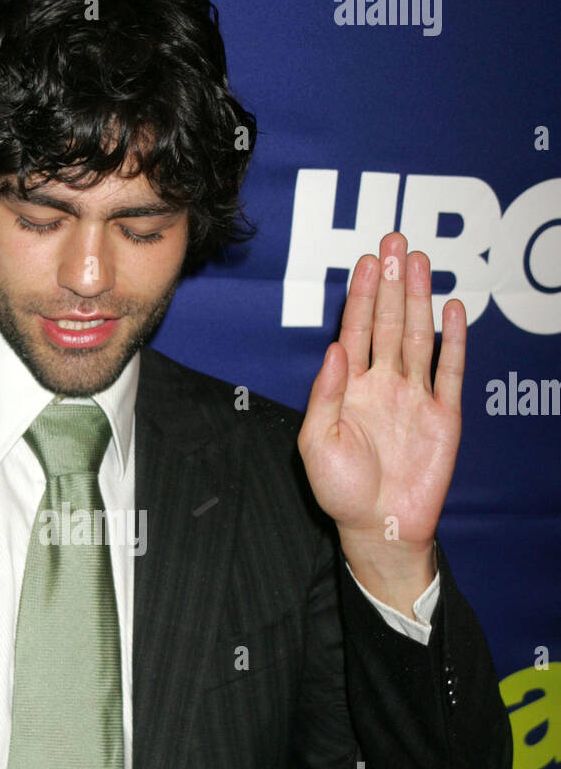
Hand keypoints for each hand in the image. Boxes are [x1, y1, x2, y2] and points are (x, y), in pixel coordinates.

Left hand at [297, 233, 464, 606]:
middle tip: (394, 241)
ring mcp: (415, 397)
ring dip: (419, 298)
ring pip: (418, 337)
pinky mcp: (444, 415)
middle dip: (391, 282)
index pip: (356, 331)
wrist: (380, 527)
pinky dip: (453, 340)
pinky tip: (451, 309)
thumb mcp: (316, 442)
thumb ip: (325, 394)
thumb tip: (335, 348)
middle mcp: (383, 385)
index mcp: (350, 389)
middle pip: (388, 323)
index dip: (361, 296)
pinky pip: (450, 370)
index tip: (366, 261)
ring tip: (420, 260)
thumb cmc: (340, 491)